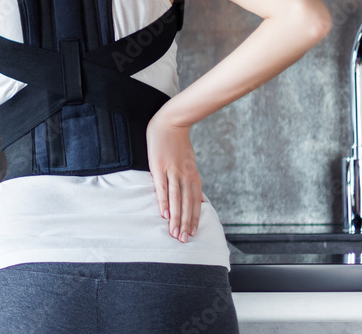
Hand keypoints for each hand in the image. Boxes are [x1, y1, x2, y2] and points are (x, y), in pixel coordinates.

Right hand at [146, 113, 201, 242]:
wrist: (170, 123)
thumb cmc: (178, 144)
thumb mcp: (190, 163)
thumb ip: (194, 182)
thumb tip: (201, 200)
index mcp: (193, 175)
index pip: (195, 202)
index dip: (195, 218)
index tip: (193, 233)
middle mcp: (185, 176)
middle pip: (187, 204)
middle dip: (186, 223)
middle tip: (184, 239)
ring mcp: (172, 171)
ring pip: (176, 199)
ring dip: (176, 218)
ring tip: (175, 232)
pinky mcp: (159, 167)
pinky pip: (162, 188)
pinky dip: (164, 201)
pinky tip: (164, 214)